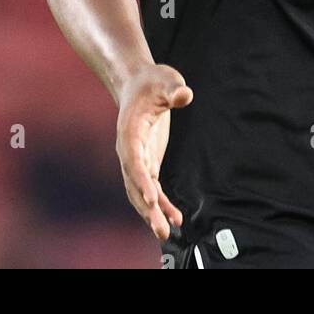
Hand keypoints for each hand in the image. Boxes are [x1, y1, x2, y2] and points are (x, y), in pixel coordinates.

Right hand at [115, 64, 193, 238]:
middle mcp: (129, 150)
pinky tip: (175, 218)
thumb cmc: (153, 81)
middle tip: (161, 230)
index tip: (152, 198)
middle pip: (134, 184)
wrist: (138, 84)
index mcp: (130, 130)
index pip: (133, 160)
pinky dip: (161, 204)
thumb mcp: (165, 79)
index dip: (141, 180)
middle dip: (147, 208)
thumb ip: (174, 90)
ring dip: (152, 213)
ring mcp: (136, 158)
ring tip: (165, 233)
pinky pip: (152, 188)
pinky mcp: (147, 162)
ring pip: (140, 192)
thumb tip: (184, 95)